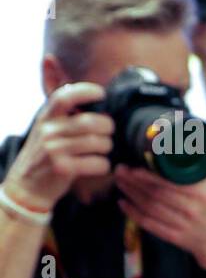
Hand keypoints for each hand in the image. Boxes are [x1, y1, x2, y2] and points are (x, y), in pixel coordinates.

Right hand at [4, 83, 112, 209]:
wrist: (27, 186)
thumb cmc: (46, 155)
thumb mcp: (48, 130)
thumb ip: (66, 116)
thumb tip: (98, 104)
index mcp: (46, 117)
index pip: (64, 97)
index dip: (85, 91)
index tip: (101, 93)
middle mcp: (48, 131)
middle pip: (90, 122)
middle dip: (107, 127)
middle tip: (107, 133)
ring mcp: (54, 150)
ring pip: (98, 142)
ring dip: (107, 147)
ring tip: (102, 151)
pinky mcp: (62, 168)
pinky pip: (98, 163)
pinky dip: (103, 165)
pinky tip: (98, 166)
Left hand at [114, 166, 205, 270]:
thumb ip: (195, 171)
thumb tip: (173, 148)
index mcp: (202, 193)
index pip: (170, 182)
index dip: (148, 175)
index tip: (133, 166)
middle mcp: (193, 209)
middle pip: (156, 193)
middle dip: (133, 181)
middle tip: (120, 170)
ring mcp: (183, 225)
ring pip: (149, 207)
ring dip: (131, 193)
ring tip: (120, 182)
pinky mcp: (175, 237)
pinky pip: (149, 224)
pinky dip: (133, 213)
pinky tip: (123, 203)